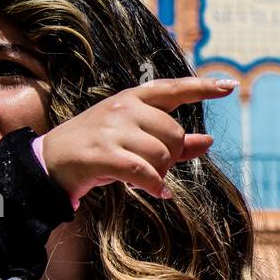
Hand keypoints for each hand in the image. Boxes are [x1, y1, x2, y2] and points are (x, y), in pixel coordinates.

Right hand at [40, 76, 235, 202]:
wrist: (50, 161)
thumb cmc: (98, 147)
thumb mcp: (135, 137)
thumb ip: (173, 140)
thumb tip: (210, 141)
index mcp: (133, 98)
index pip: (174, 89)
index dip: (203, 88)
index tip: (229, 87)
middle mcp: (124, 108)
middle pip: (175, 133)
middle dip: (172, 155)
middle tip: (153, 165)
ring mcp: (113, 130)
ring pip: (162, 154)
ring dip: (161, 173)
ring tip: (146, 178)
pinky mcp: (105, 154)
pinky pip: (146, 172)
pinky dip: (156, 186)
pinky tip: (159, 192)